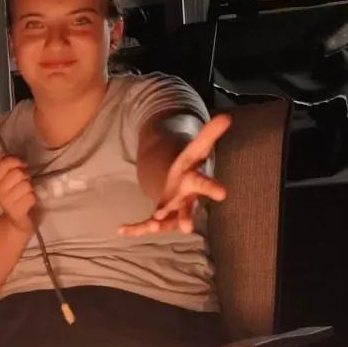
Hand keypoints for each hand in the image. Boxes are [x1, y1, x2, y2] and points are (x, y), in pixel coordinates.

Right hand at [0, 155, 35, 232]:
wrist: (16, 220)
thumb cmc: (16, 196)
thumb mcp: (10, 180)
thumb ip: (7, 166)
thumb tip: (3, 153)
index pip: (6, 162)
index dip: (18, 161)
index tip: (22, 166)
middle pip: (19, 173)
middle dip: (26, 177)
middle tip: (25, 184)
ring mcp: (6, 202)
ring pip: (27, 185)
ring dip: (30, 189)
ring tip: (26, 194)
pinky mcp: (16, 211)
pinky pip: (31, 197)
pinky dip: (33, 199)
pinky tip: (28, 203)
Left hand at [119, 114, 230, 236]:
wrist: (182, 184)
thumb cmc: (190, 166)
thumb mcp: (197, 148)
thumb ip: (209, 134)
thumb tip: (226, 116)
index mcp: (194, 182)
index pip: (204, 183)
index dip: (212, 188)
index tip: (223, 193)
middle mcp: (186, 201)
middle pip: (188, 210)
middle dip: (187, 218)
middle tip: (188, 228)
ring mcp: (173, 212)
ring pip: (168, 222)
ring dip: (159, 226)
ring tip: (152, 227)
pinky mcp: (159, 218)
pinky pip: (147, 225)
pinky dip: (135, 229)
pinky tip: (121, 230)